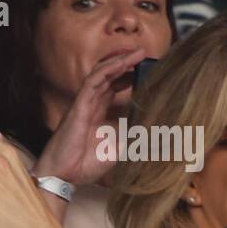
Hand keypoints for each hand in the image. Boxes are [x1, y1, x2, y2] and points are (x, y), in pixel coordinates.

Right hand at [33, 48, 148, 185]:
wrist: (65, 175)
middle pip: (111, 77)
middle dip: (128, 65)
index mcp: (101, 114)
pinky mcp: (79, 104)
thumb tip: (161, 129)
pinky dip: (107, 69)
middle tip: (147, 56)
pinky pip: (93, 81)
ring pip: (102, 74)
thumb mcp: (121, 148)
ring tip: (138, 52)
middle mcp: (93, 105)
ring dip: (120, 61)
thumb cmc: (86, 164)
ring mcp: (85, 103)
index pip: (117, 88)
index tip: (151, 72)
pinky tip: (122, 62)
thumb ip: (136, 136)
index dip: (132, 78)